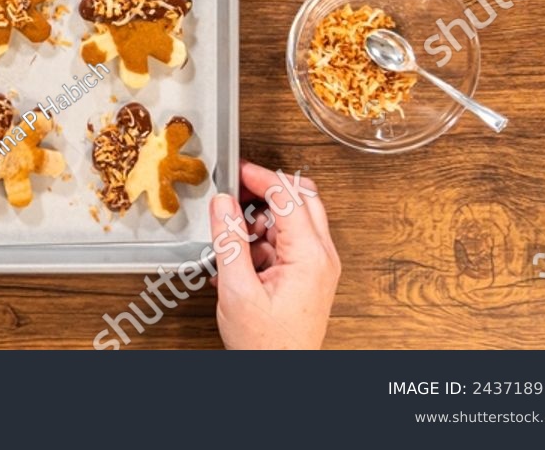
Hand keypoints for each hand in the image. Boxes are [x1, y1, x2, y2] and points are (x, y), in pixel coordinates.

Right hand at [210, 160, 339, 349]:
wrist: (282, 373)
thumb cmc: (267, 343)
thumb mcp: (237, 290)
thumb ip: (229, 242)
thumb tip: (222, 204)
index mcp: (309, 255)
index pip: (288, 196)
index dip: (260, 177)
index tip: (236, 170)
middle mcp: (322, 256)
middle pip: (303, 197)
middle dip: (268, 189)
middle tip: (238, 191)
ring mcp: (319, 265)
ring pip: (296, 217)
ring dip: (265, 217)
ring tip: (235, 237)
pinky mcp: (310, 274)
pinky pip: (291, 240)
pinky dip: (266, 238)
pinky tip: (241, 258)